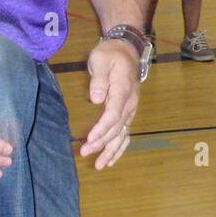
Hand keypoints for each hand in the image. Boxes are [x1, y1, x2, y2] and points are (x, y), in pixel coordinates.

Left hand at [81, 39, 140, 169]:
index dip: (102, 128)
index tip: (90, 138)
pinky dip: (119, 148)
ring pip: (122, 134)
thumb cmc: (110, 55)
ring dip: (111, 150)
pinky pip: (125, 134)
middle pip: (117, 127)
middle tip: (84, 152)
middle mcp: (130, 103)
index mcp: (123, 90)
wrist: (127, 51)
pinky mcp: (127, 113)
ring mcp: (130, 110)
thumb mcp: (101, 59)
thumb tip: (96, 99)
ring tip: (99, 165)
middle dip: (102, 142)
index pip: (114, 113)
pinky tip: (110, 160)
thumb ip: (99, 79)